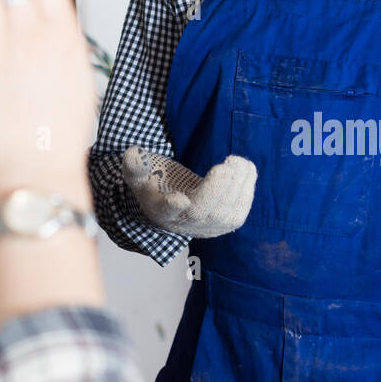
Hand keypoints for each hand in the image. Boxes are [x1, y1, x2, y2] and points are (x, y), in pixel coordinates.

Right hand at [122, 147, 256, 236]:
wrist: (175, 206)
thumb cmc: (157, 187)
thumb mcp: (140, 177)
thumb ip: (136, 167)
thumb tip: (133, 153)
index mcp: (160, 210)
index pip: (164, 211)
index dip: (171, 206)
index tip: (179, 199)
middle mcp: (184, 223)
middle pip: (201, 212)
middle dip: (217, 188)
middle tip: (228, 164)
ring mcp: (206, 228)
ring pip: (225, 214)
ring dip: (238, 186)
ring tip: (239, 161)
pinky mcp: (224, 226)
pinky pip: (239, 214)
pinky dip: (247, 191)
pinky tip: (247, 170)